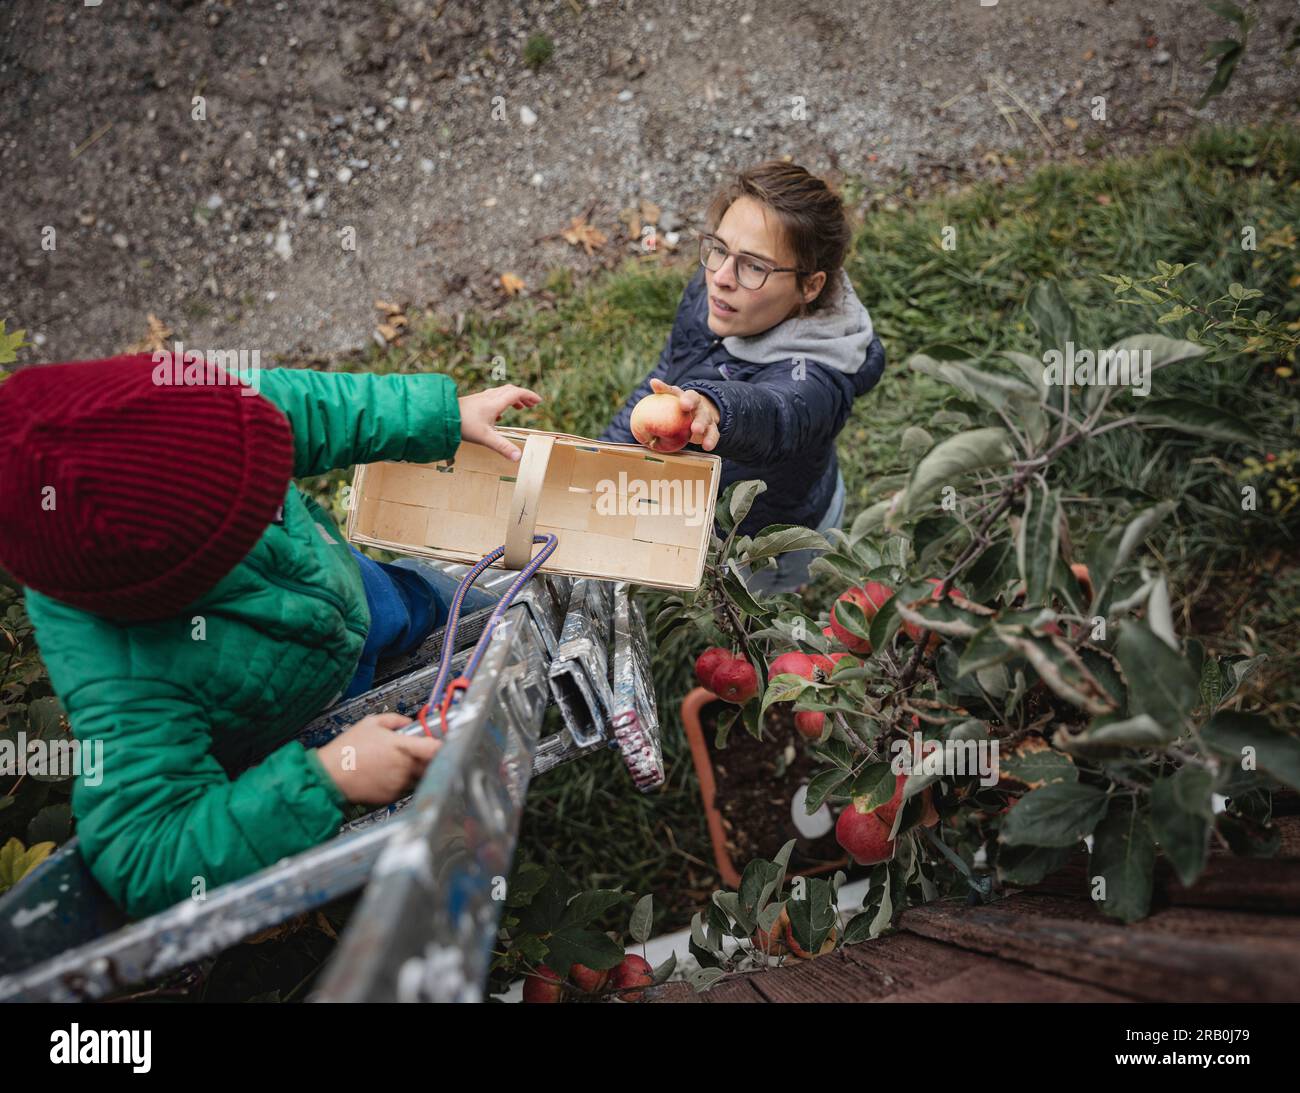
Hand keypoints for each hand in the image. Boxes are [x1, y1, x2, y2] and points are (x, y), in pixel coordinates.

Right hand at [315, 713, 440, 804]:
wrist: (330, 775)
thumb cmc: (347, 750)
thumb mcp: (370, 723)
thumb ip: (395, 719)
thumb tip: (408, 722)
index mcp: (401, 747)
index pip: (434, 748)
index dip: (442, 745)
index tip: (442, 742)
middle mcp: (403, 766)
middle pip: (430, 763)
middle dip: (428, 757)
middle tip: (418, 750)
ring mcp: (399, 783)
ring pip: (418, 776)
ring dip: (415, 769)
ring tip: (394, 761)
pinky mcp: (392, 796)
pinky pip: (405, 787)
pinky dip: (401, 780)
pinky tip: (386, 773)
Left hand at [458, 384, 542, 461]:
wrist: (441, 416)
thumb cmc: (463, 425)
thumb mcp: (486, 438)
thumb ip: (503, 447)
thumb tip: (518, 457)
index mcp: (495, 403)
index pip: (517, 393)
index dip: (529, 395)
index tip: (538, 401)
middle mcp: (488, 398)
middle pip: (510, 390)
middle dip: (523, 396)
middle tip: (531, 404)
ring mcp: (480, 399)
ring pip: (500, 393)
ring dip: (512, 398)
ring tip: (519, 407)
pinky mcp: (473, 402)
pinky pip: (491, 398)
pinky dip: (501, 402)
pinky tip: (498, 415)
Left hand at [649, 377, 720, 450]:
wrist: (693, 413)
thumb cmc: (677, 405)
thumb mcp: (671, 396)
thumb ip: (664, 391)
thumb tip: (653, 381)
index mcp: (691, 398)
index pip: (691, 396)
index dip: (688, 400)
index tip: (684, 405)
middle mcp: (701, 407)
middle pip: (702, 413)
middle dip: (699, 420)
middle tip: (694, 428)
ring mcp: (707, 419)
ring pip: (708, 424)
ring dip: (705, 431)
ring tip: (700, 436)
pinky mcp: (711, 430)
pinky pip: (713, 435)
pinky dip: (711, 441)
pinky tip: (707, 447)